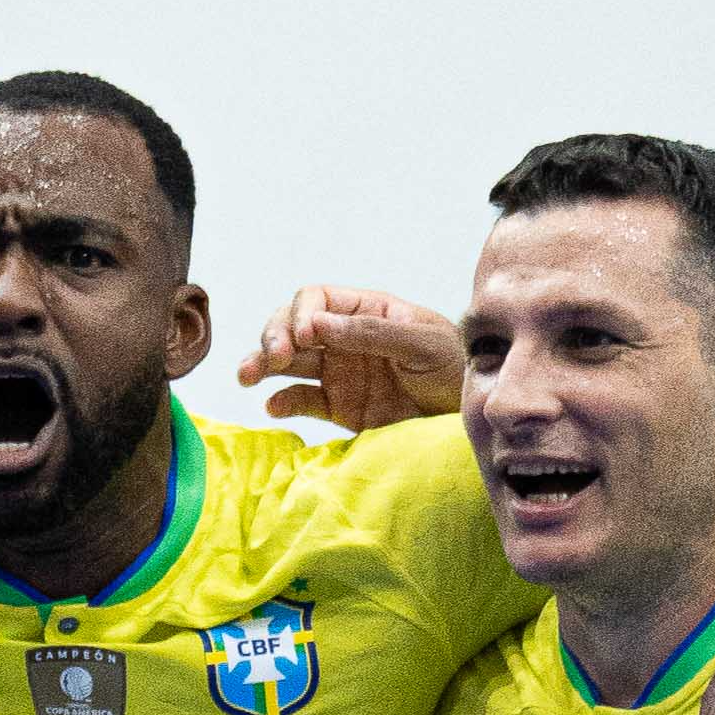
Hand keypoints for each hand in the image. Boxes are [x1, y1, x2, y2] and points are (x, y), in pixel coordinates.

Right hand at [235, 286, 461, 432]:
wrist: (468, 414)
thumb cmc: (454, 365)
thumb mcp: (421, 341)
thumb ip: (370, 333)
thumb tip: (315, 323)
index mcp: (364, 310)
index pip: (316, 300)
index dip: (301, 313)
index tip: (303, 335)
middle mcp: (344, 338)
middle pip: (292, 327)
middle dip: (274, 337)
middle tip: (272, 357)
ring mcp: (339, 372)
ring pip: (289, 363)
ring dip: (263, 364)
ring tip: (246, 375)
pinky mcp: (340, 407)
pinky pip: (302, 401)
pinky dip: (283, 402)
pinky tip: (273, 405)